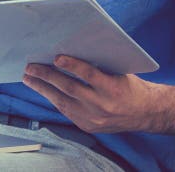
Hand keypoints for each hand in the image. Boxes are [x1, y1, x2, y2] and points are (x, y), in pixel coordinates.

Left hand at [23, 55, 160, 133]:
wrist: (146, 113)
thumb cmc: (131, 85)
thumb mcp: (119, 71)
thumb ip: (98, 64)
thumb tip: (70, 49)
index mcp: (113, 88)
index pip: (89, 74)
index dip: (72, 65)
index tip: (56, 57)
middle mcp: (102, 105)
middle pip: (69, 88)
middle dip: (46, 77)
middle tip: (30, 67)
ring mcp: (94, 118)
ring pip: (62, 101)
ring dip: (43, 88)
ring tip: (29, 78)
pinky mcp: (88, 126)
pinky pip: (66, 110)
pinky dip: (54, 98)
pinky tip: (44, 90)